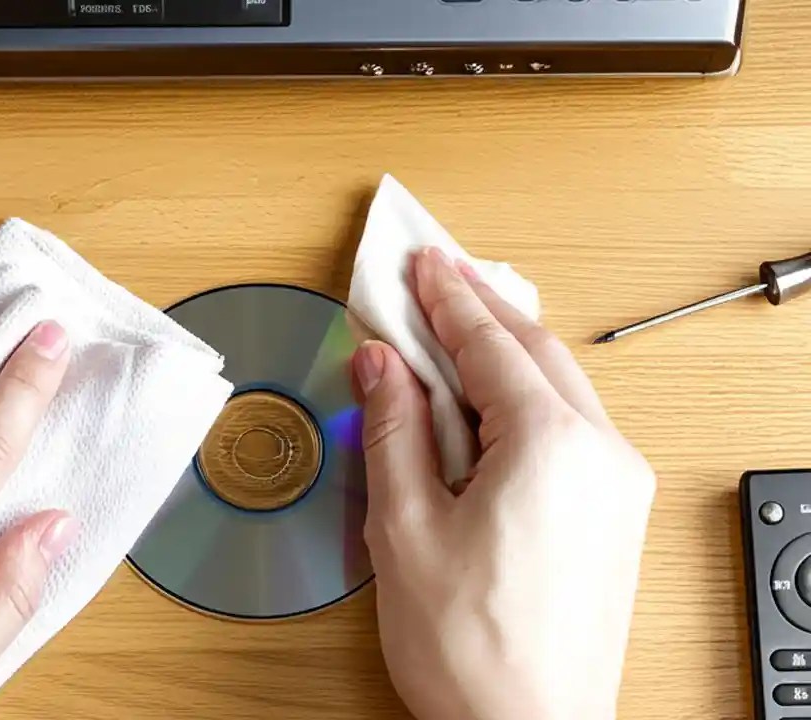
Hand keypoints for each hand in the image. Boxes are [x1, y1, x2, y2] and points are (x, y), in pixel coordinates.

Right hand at [353, 248, 655, 719]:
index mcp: (548, 445)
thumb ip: (394, 430)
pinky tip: (489, 394)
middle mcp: (599, 453)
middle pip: (533, 349)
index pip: (488, 342)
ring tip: (454, 321)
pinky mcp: (613, 512)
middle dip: (479, 305)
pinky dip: (525, 393)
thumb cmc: (472, 649)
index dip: (444, 295)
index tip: (417, 260)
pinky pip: (570, 424)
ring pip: (557, 383)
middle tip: (432, 273)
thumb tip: (383, 363)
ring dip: (503, 346)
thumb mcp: (405, 527)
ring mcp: (615, 484)